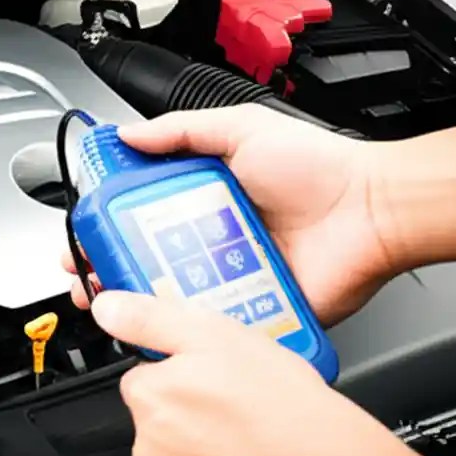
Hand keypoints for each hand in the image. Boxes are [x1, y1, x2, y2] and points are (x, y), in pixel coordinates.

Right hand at [64, 104, 395, 325]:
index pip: (139, 215)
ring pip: (171, 298)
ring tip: (113, 302)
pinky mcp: (253, 311)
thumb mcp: (242, 129)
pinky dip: (188, 327)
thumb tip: (129, 134)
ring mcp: (230, 278)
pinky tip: (164, 322)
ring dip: (139, 303)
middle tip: (87, 276)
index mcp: (203, 199)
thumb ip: (182, 131)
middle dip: (109, 272)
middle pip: (146, 261)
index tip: (83, 233)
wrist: (373, 212)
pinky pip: (212, 324)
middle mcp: (211, 241)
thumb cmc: (320, 168)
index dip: (107, 225)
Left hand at [95, 290, 455, 455]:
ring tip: (251, 423)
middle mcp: (151, 445)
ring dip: (207, 436)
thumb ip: (150, 318)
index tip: (209, 367)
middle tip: (236, 394)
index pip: (143, 373)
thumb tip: (107, 309)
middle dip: (190, 401)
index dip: (178, 365)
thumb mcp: (212, 333)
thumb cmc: (280, 404)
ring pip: (182, 446)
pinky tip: (253, 453)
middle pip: (160, 411)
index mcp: (148, 396)